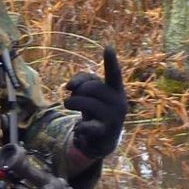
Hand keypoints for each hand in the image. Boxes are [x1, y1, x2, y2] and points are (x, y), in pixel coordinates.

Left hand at [64, 47, 128, 163]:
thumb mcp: (90, 93)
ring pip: (84, 102)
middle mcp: (119, 102)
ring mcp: (114, 118)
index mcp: (116, 90)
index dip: (110, 61)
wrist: (102, 140)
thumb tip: (70, 86)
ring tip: (69, 106)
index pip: (113, 74)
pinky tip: (79, 129)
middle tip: (73, 98)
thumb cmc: (95, 110)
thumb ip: (81, 80)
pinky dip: (78, 126)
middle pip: (91, 87)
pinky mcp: (105, 132)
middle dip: (77, 91)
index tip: (108, 47)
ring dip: (70, 103)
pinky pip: (86, 125)